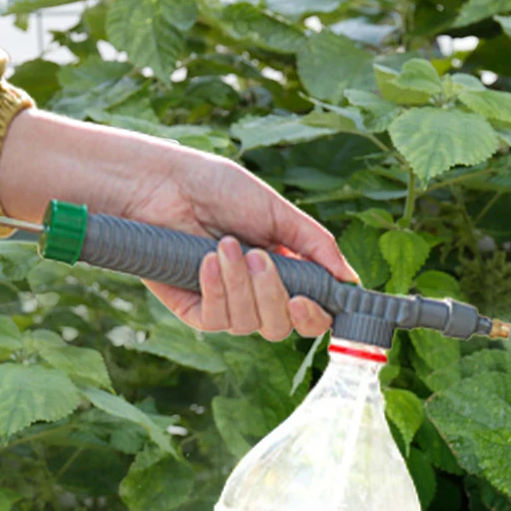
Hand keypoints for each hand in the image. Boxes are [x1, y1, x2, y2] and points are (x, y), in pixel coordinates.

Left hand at [0, 109, 358, 339]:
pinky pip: (216, 320)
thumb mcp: (275, 211)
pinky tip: (206, 260)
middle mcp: (256, 293)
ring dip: (241, 285)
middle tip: (261, 258)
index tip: (310, 300)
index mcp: (282, 270)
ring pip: (250, 324)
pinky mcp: (194, 309)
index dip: (315, 315)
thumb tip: (349, 280)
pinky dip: (215, 290)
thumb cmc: (215, 187)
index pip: (309, 312)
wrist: (161, 183)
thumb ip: (315, 244)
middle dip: (274, 296)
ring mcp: (225, 303)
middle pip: (281, 327)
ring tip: (225, 246)